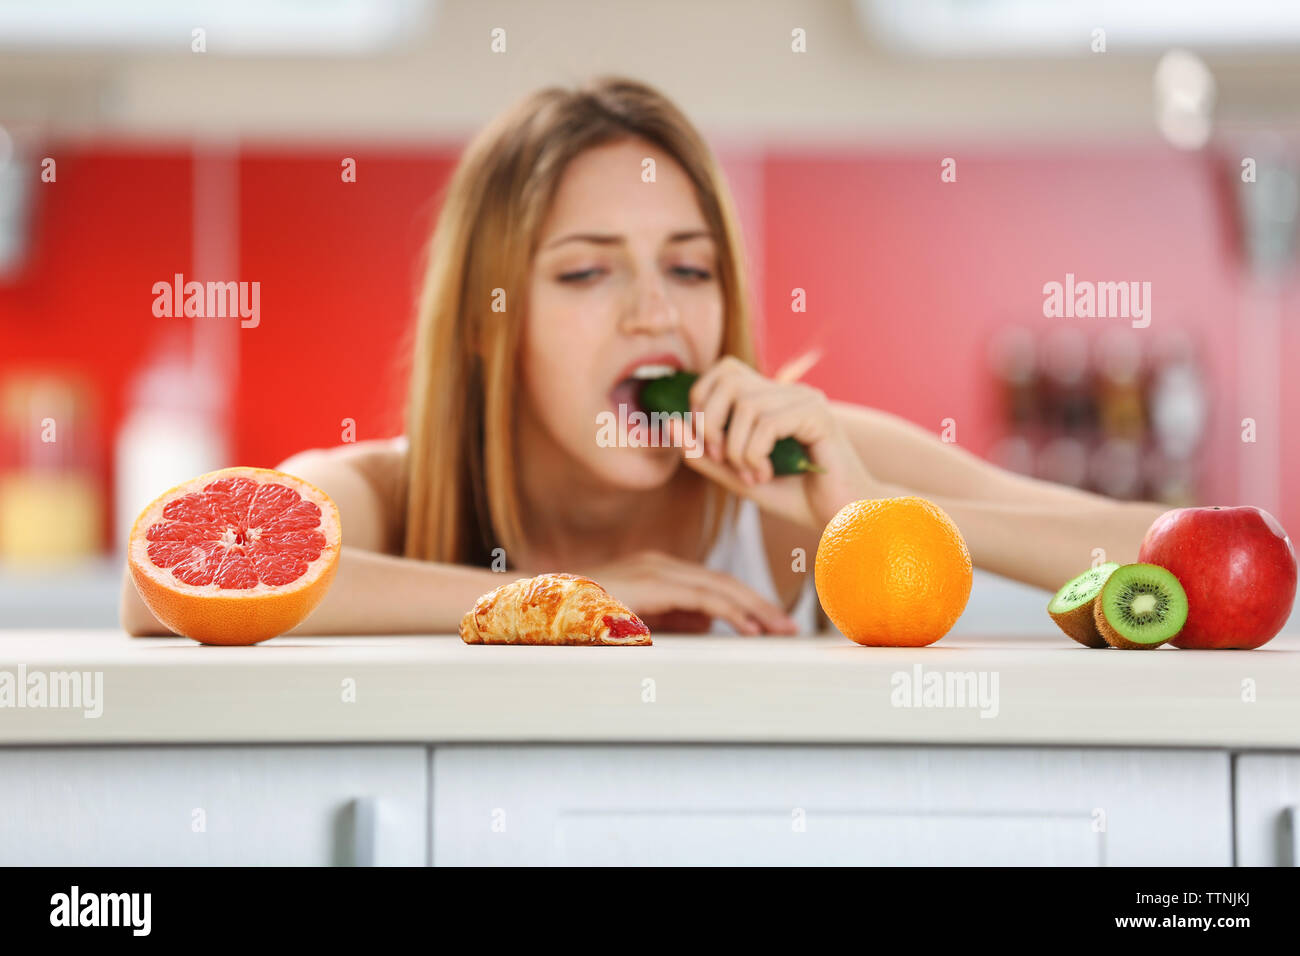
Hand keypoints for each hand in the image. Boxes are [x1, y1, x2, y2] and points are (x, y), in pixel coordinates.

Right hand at [577, 550, 798, 635]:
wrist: (544, 608)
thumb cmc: (582, 617)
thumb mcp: (637, 620)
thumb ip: (670, 618)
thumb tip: (706, 625)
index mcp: (660, 570)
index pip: (714, 585)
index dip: (747, 603)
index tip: (772, 623)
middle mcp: (663, 564)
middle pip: (725, 582)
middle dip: (761, 605)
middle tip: (790, 626)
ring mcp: (658, 569)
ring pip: (720, 587)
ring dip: (754, 608)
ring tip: (779, 628)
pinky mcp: (653, 582)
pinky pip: (702, 596)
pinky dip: (730, 611)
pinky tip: (749, 626)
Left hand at [674, 357, 877, 530]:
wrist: (839, 518)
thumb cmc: (794, 496)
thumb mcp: (737, 475)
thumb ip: (705, 453)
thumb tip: (671, 425)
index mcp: (772, 397)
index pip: (723, 371)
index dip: (702, 403)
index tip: (711, 447)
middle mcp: (789, 391)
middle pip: (729, 380)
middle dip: (712, 423)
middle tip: (725, 461)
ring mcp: (806, 400)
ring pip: (746, 405)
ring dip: (737, 448)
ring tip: (752, 475)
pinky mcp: (819, 416)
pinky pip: (768, 422)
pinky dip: (755, 453)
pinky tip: (766, 473)